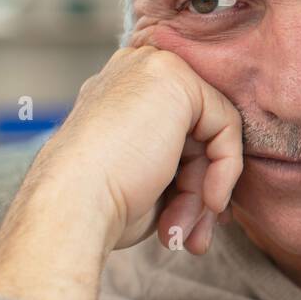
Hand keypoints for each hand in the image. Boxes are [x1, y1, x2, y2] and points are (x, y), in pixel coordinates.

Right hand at [0, 47, 241, 299]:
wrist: (74, 206)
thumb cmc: (102, 204)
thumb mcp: (148, 177)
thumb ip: (180, 161)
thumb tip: (217, 185)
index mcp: (121, 93)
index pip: (181, 131)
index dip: (193, 177)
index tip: (193, 219)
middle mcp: (134, 72)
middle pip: (198, 133)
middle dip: (198, 189)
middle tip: (190, 232)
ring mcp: (153, 68)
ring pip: (212, 133)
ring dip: (204, 190)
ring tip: (187, 229)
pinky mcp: (175, 77)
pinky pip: (226, 124)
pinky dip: (226, 168)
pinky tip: (209, 200)